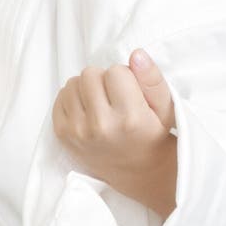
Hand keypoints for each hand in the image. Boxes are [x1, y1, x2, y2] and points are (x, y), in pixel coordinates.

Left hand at [52, 49, 175, 194]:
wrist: (138, 171)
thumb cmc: (152, 134)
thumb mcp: (165, 107)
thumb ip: (152, 78)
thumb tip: (136, 54)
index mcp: (130, 118)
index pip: (116, 71)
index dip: (125, 78)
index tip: (130, 95)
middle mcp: (101, 126)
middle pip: (90, 73)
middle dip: (103, 80)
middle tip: (114, 99)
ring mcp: (78, 132)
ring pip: (73, 82)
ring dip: (86, 88)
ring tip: (101, 105)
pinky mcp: (62, 134)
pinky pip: (60, 96)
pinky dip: (73, 99)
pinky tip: (88, 112)